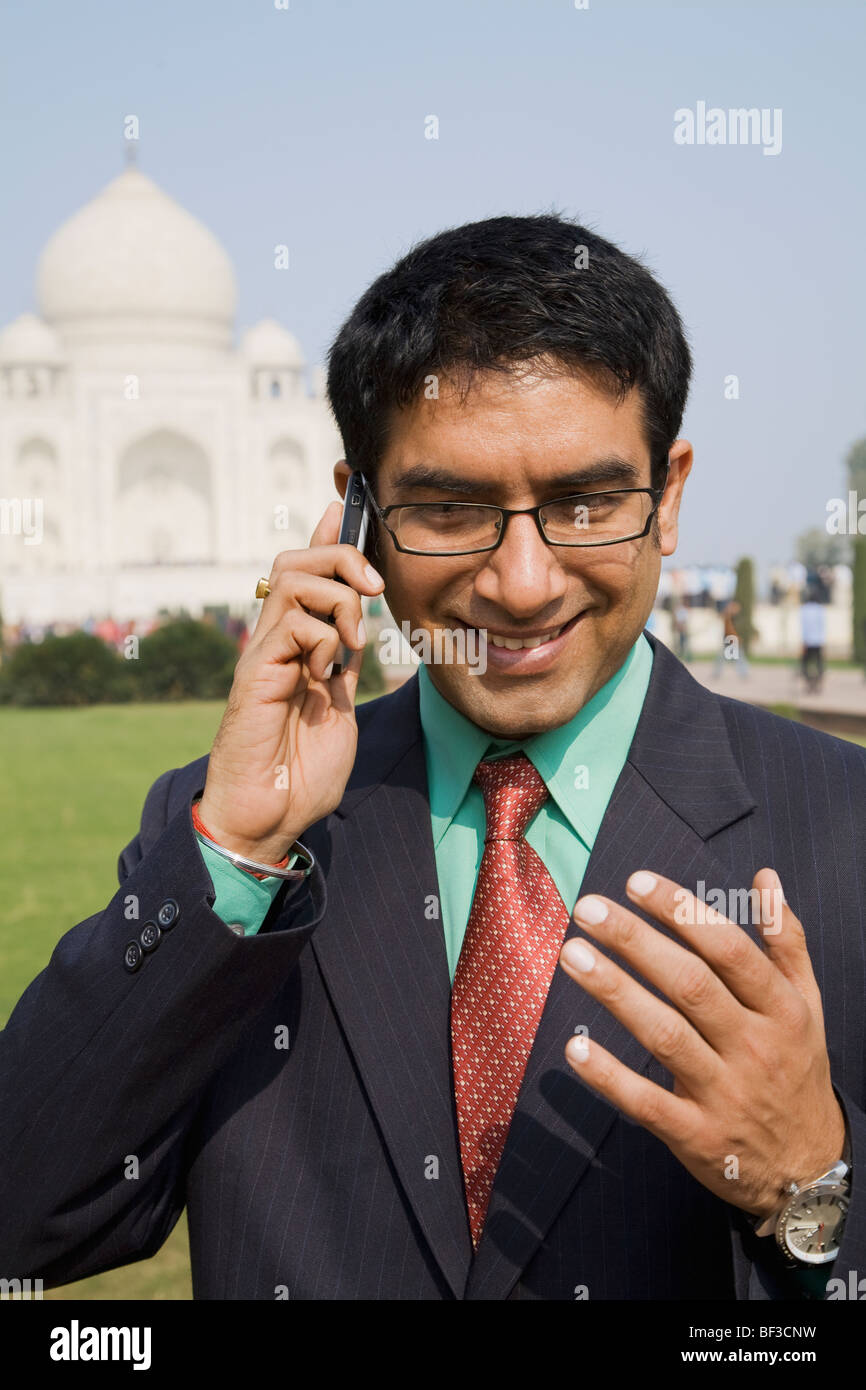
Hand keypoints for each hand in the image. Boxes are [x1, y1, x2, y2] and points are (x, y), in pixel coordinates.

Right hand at [197, 501, 384, 863]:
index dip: (326, 536)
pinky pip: (293, 624)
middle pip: (295, 560)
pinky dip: (323, 639)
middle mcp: (274, 641)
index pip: (306, 572)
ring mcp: (263, 654)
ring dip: (339, 598)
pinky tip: (324, 676)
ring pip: (293, 578)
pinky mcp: (255, 674)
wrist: (270, 816)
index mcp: (296, 644)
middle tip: (375, 591)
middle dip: (342, 558)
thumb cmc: (301, 770)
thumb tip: (357, 621)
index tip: (346, 509)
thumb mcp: (339, 703)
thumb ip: (342, 661)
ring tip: (352, 641)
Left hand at [559, 867, 845, 1218]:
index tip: (635, 881)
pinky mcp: (695, 1134)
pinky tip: (575, 1047)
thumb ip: (786, 939)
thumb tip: (765, 878)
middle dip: (635, 941)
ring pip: (664, 1035)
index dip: (682, 912)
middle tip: (588, 907)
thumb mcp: (806, 1003)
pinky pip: (647, 1102)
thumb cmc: (796, 1067)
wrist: (808, 1168)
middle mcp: (754, 1046)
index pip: (728, 949)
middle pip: (690, 985)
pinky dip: (610, 1076)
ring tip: (572, 954)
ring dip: (615, 992)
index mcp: (780, 1008)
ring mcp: (724, 1093)